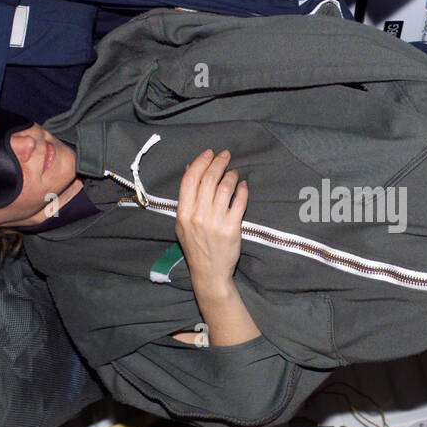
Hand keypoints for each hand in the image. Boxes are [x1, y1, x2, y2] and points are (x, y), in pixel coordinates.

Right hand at [175, 148, 247, 296]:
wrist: (209, 272)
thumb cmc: (196, 246)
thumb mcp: (183, 223)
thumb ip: (186, 198)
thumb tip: (190, 169)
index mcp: (183, 214)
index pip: (190, 180)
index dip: (199, 163)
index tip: (208, 153)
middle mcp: (198, 216)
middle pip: (208, 180)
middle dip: (218, 163)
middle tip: (225, 155)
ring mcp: (215, 223)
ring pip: (224, 189)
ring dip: (231, 176)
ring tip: (234, 172)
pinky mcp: (232, 229)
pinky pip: (239, 202)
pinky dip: (242, 190)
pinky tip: (243, 185)